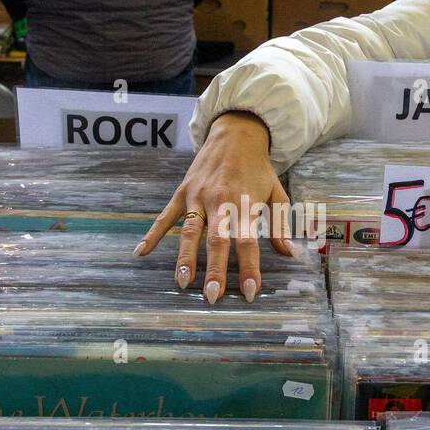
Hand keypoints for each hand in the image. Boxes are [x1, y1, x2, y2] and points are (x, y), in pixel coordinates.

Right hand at [134, 111, 294, 303]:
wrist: (235, 133)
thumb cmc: (257, 168)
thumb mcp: (276, 192)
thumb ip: (281, 224)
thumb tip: (289, 254)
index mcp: (244, 203)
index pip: (247, 241)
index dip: (249, 267)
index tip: (250, 291)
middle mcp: (219, 200)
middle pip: (217, 240)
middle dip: (215, 269)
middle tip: (212, 296)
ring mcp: (197, 196)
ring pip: (189, 231)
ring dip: (185, 257)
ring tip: (182, 282)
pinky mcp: (181, 192)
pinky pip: (165, 216)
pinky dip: (152, 234)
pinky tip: (140, 252)